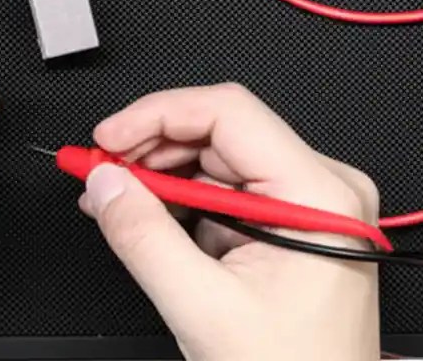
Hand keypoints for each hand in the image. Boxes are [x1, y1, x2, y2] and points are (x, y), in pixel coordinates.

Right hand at [81, 84, 380, 360]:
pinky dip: (178, 200)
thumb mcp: (204, 307)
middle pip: (220, 132)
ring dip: (159, 175)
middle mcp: (323, 190)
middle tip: (99, 170)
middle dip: (150, 149)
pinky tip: (143, 214)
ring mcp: (308, 207)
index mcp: (319, 196)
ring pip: (217, 160)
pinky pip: (225, 191)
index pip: (228, 113)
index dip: (157, 116)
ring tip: (112, 196)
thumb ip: (144, 237)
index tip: (107, 139)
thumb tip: (106, 182)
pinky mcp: (289, 227)